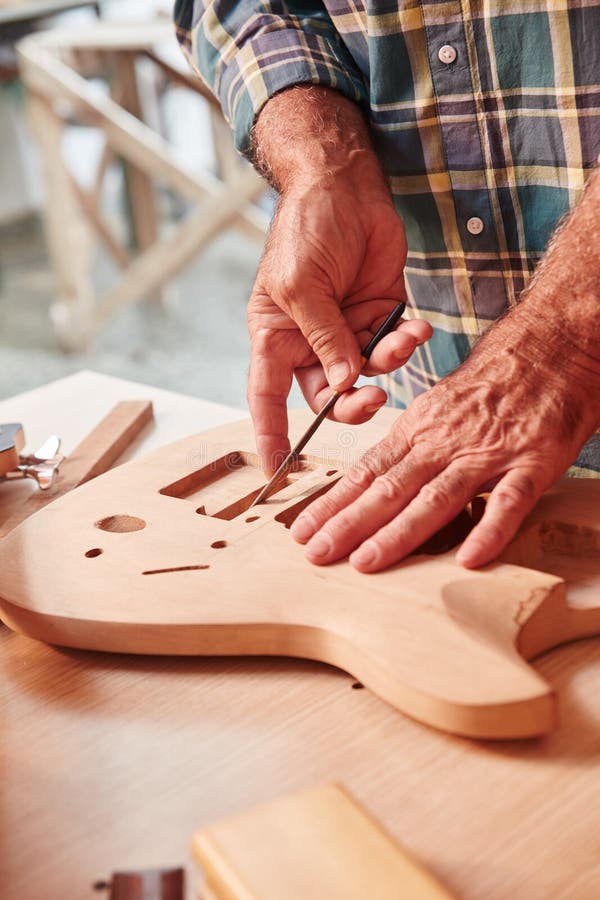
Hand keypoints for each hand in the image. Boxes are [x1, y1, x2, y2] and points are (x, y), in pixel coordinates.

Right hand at [248, 87, 431, 475]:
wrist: (346, 184)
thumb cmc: (306, 228)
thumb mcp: (303, 286)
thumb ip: (324, 338)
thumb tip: (344, 383)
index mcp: (276, 337)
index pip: (266, 397)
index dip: (270, 435)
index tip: (275, 472)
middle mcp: (310, 342)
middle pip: (327, 396)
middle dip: (351, 405)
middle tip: (373, 401)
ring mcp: (346, 331)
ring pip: (366, 376)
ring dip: (386, 366)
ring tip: (401, 339)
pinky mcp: (380, 317)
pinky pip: (393, 348)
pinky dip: (407, 344)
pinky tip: (416, 328)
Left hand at [290, 308, 599, 570]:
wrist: (550, 344)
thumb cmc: (492, 381)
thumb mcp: (438, 408)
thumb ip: (410, 447)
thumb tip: (375, 484)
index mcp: (418, 430)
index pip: (366, 471)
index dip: (333, 503)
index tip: (301, 531)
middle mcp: (444, 442)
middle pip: (389, 487)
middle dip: (348, 523)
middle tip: (316, 554)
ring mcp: (487, 453)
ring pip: (436, 497)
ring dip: (399, 532)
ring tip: (366, 561)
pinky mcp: (533, 461)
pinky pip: (510, 500)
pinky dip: (490, 528)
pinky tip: (469, 558)